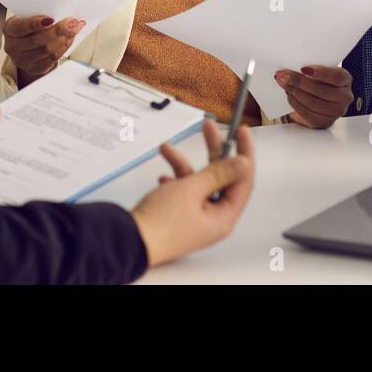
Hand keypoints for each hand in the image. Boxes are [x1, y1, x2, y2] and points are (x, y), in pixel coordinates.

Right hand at [4, 14, 84, 84]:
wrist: (24, 44)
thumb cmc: (28, 26)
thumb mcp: (28, 16)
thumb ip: (40, 15)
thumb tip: (61, 13)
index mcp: (9, 29)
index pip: (21, 27)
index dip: (36, 23)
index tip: (51, 19)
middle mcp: (12, 47)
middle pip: (38, 40)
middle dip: (58, 30)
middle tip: (72, 22)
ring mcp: (22, 60)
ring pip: (47, 51)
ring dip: (64, 39)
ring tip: (74, 29)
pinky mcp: (33, 69)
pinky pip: (52, 59)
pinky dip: (63, 48)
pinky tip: (69, 39)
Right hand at [130, 120, 254, 267]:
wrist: (128, 243)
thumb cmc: (160, 223)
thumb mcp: (192, 189)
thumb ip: (219, 173)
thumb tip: (243, 164)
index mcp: (223, 217)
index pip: (243, 180)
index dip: (243, 153)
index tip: (242, 131)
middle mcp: (213, 219)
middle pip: (220, 178)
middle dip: (212, 151)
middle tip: (209, 128)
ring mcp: (195, 218)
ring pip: (198, 183)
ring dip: (182, 165)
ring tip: (167, 149)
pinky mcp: (179, 217)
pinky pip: (183, 193)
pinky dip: (175, 181)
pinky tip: (163, 179)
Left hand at [275, 65, 352, 128]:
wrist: (313, 99)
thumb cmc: (316, 81)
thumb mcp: (317, 71)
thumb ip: (309, 68)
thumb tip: (291, 67)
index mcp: (345, 79)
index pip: (336, 77)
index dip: (321, 73)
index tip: (303, 69)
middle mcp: (345, 97)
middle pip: (322, 91)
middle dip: (299, 82)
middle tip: (284, 75)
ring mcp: (337, 111)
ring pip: (313, 103)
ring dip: (295, 92)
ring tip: (283, 83)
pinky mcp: (325, 122)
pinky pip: (308, 113)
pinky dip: (295, 103)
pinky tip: (289, 95)